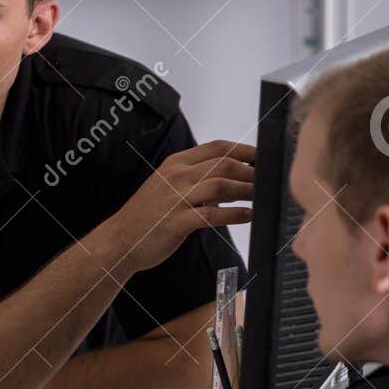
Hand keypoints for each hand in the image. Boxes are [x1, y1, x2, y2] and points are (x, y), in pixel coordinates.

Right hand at [118, 139, 254, 271]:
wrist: (119, 241)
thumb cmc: (147, 217)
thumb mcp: (170, 188)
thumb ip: (197, 181)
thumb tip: (231, 180)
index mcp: (176, 163)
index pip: (219, 147)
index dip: (246, 151)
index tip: (264, 159)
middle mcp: (177, 176)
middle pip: (224, 164)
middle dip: (251, 171)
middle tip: (269, 180)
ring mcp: (175, 199)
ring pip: (221, 185)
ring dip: (247, 191)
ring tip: (262, 197)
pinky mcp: (176, 223)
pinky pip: (212, 214)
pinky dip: (234, 214)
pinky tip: (248, 216)